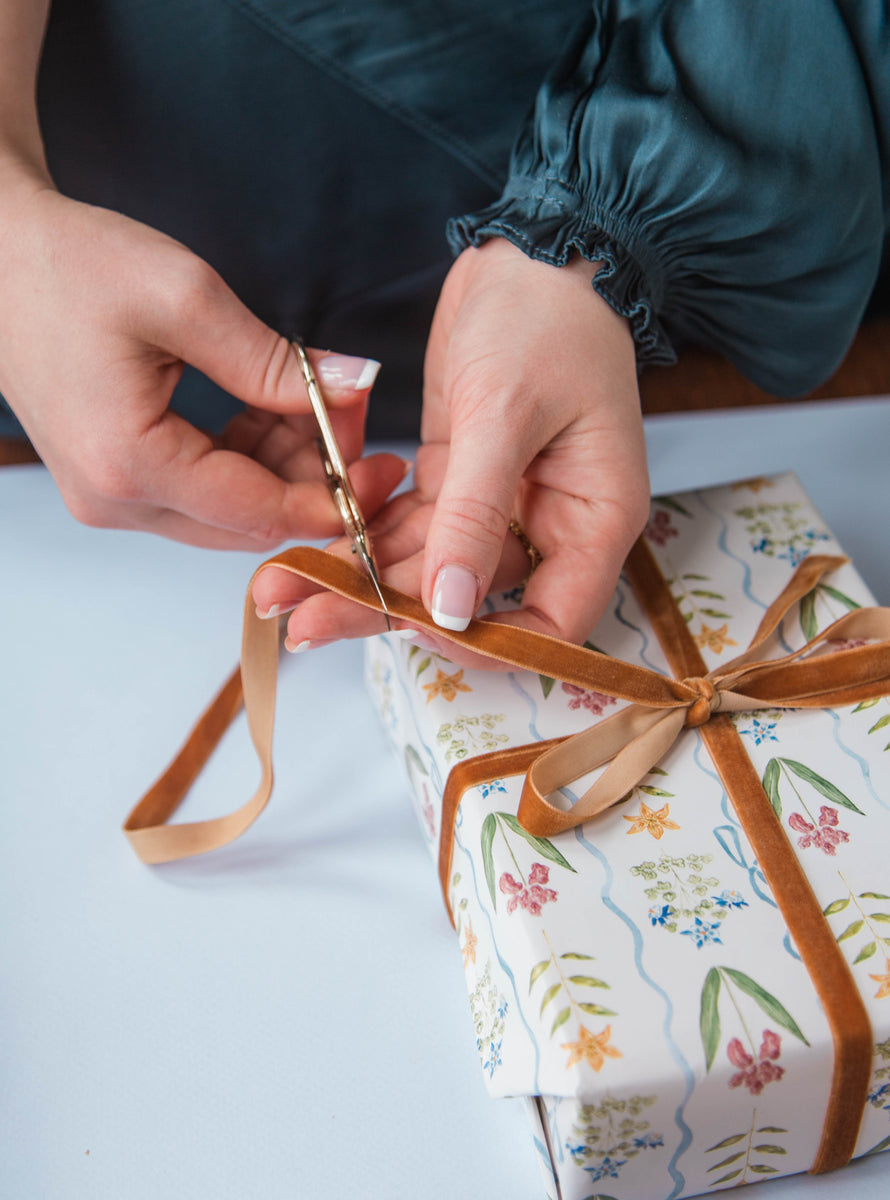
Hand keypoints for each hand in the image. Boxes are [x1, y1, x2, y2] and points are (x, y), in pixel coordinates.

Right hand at [0, 181, 406, 548]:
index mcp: (130, 464)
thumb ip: (276, 362)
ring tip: (320, 406)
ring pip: (227, 510)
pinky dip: (246, 460)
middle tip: (357, 423)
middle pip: (246, 521)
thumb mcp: (187, 299)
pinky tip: (273, 411)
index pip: (258, 512)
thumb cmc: (73, 265)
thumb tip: (359, 387)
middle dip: (313, 481)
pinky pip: (200, 491)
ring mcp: (109, 498)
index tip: (384, 470)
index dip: (333, 498)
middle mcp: (115, 501)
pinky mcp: (112, 482)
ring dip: (283, 468)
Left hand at [253, 239, 648, 666]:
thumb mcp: (505, 411)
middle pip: (470, 601)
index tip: (412, 632)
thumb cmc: (545, 321)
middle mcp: (549, 527)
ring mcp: (499, 507)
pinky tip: (306, 549)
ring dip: (357, 578)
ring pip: (427, 568)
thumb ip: (475, 513)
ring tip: (279, 591)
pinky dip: (360, 536)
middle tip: (304, 622)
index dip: (486, 644)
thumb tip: (451, 609)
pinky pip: (408, 527)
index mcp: (593, 522)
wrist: (528, 256)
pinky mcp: (456, 482)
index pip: (551, 625)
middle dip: (385, 612)